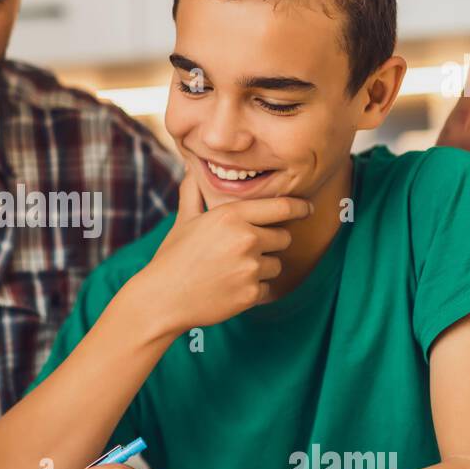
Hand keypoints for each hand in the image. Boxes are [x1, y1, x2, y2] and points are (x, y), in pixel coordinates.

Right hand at [136, 160, 310, 334]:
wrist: (162, 299)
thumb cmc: (172, 258)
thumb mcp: (183, 220)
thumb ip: (194, 193)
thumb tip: (191, 169)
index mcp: (231, 216)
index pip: (281, 207)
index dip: (299, 207)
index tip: (307, 208)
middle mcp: (245, 238)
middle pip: (284, 237)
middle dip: (270, 243)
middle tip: (243, 252)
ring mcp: (250, 267)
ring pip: (276, 264)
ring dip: (262, 269)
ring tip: (231, 272)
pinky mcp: (252, 294)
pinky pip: (268, 288)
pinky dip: (253, 291)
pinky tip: (229, 289)